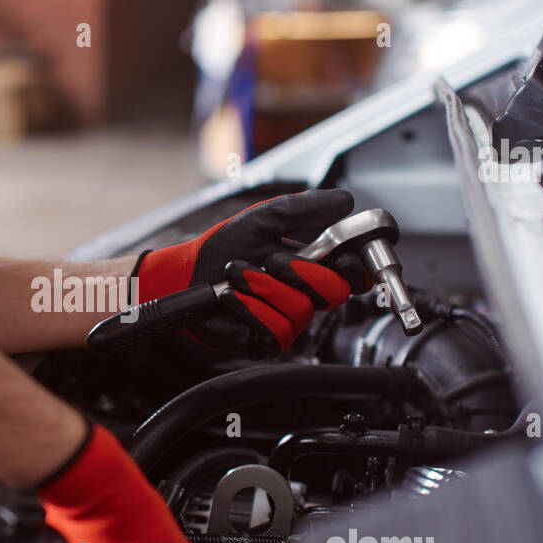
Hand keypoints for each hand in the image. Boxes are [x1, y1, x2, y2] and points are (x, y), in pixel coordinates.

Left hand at [133, 189, 369, 356]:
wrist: (188, 274)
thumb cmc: (225, 248)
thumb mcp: (266, 218)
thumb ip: (305, 208)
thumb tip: (345, 201)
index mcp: (312, 267)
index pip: (353, 274)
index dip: (354, 266)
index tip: (343, 255)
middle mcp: (305, 296)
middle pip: (335, 292)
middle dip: (301, 271)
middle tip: (271, 259)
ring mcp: (288, 320)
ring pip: (302, 310)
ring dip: (265, 286)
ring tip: (239, 274)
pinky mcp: (267, 341)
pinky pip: (277, 330)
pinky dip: (250, 307)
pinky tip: (232, 297)